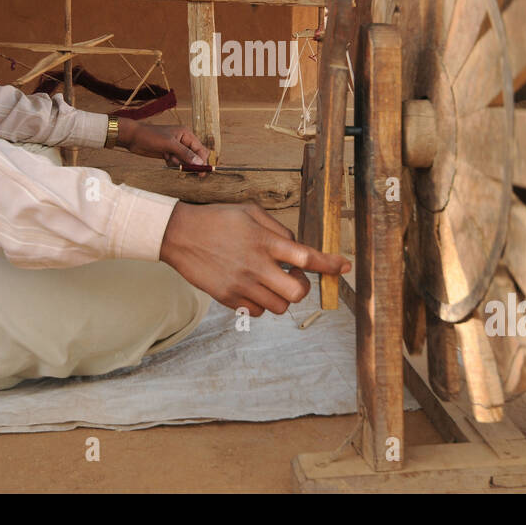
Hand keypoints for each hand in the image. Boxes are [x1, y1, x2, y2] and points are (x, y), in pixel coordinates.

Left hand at [117, 119, 209, 168]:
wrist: (133, 137)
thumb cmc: (150, 136)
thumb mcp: (169, 144)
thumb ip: (185, 153)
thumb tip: (200, 162)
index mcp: (186, 134)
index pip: (200, 149)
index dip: (202, 161)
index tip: (201, 173)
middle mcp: (183, 140)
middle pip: (194, 156)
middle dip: (190, 163)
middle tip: (184, 169)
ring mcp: (176, 148)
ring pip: (185, 161)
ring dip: (179, 163)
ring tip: (168, 157)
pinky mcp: (169, 153)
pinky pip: (177, 162)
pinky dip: (172, 163)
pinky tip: (165, 158)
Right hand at [158, 202, 350, 315]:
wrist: (180, 235)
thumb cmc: (217, 219)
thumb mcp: (251, 212)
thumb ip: (278, 230)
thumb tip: (296, 247)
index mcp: (265, 242)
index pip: (307, 256)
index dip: (330, 264)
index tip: (345, 267)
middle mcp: (257, 265)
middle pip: (298, 292)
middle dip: (303, 287)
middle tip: (292, 277)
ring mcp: (242, 284)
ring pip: (279, 307)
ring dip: (281, 297)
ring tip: (269, 282)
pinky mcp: (228, 298)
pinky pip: (256, 312)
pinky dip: (260, 305)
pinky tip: (252, 289)